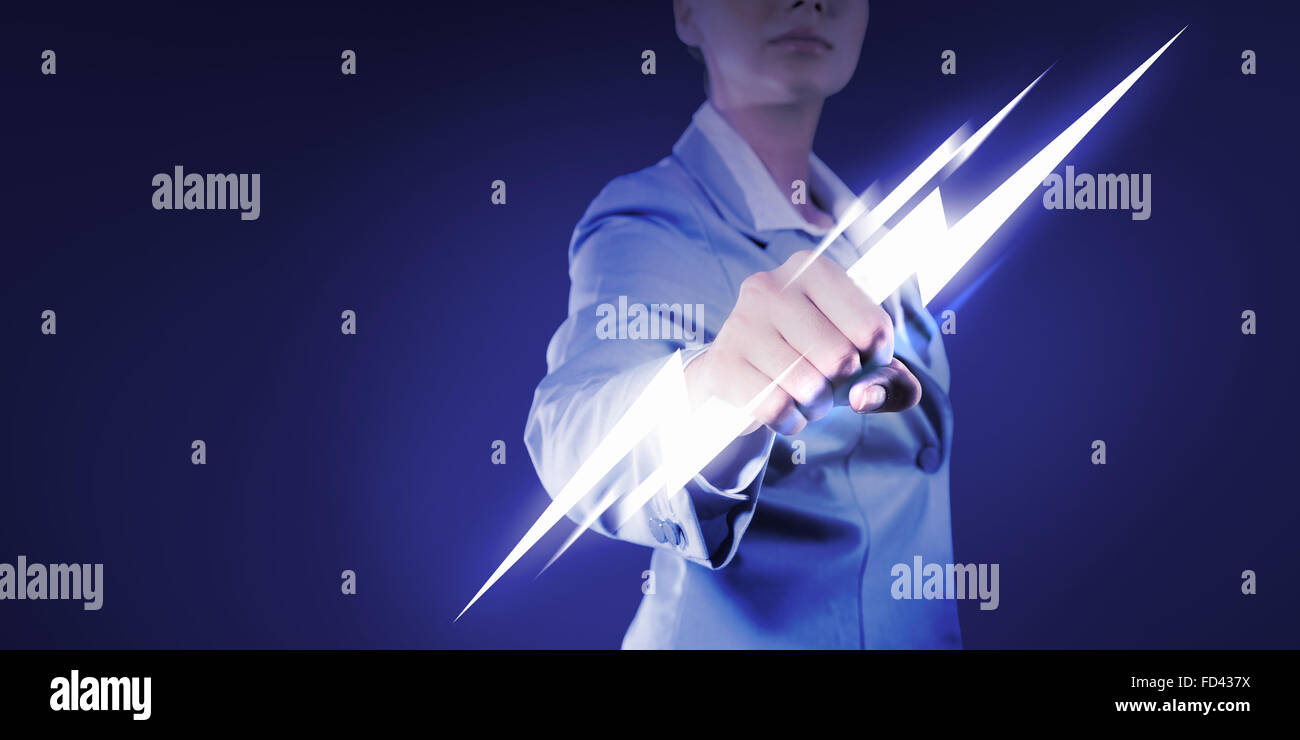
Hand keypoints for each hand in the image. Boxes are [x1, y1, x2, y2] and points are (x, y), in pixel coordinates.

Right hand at [686, 250, 921, 435]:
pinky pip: (776, 408)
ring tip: (804, 396)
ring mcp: (742, 321)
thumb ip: (891, 382)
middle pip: (840, 359)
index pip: (874, 328)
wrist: (740, 373)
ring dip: (816, 407)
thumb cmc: (811, 360)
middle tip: (825, 383)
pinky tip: (783, 408)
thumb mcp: (861, 362)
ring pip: (808, 386)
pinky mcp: (723, 362)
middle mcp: (773, 286)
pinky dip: (790, 421)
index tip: (857, 362)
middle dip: (842, 387)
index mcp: (814, 269)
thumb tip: (863, 397)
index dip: (876, 361)